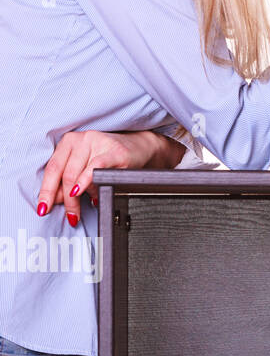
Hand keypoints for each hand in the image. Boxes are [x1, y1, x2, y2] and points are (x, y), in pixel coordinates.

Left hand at [36, 130, 169, 225]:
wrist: (142, 147)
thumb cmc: (110, 159)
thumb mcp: (84, 166)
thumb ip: (68, 180)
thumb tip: (55, 200)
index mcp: (69, 142)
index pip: (52, 169)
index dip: (46, 190)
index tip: (43, 208)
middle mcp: (81, 139)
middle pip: (65, 174)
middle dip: (64, 200)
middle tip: (69, 216)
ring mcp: (98, 143)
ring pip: (78, 175)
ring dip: (76, 199)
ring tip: (78, 212)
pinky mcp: (115, 151)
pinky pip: (96, 168)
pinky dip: (87, 183)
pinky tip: (86, 194)